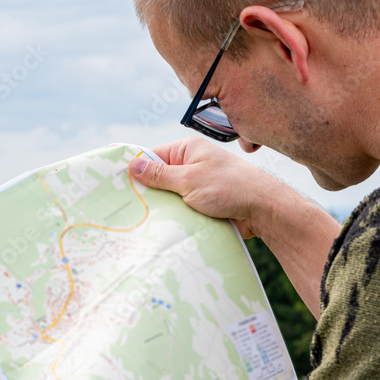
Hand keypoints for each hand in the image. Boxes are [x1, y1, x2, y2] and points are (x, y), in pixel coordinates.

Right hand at [129, 137, 285, 238]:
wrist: (264, 211)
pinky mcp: (203, 206)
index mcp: (188, 151)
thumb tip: (132, 164)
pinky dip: (174, 219)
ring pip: (169, 198)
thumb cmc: (231, 188)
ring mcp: (198, 187)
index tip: (115, 186)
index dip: (135, 170)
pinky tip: (161, 229)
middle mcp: (192, 166)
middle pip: (159, 179)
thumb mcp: (190, 180)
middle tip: (124, 209)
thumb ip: (160, 175)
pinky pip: (182, 211)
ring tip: (141, 222)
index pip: (152, 156)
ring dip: (162, 209)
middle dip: (147, 193)